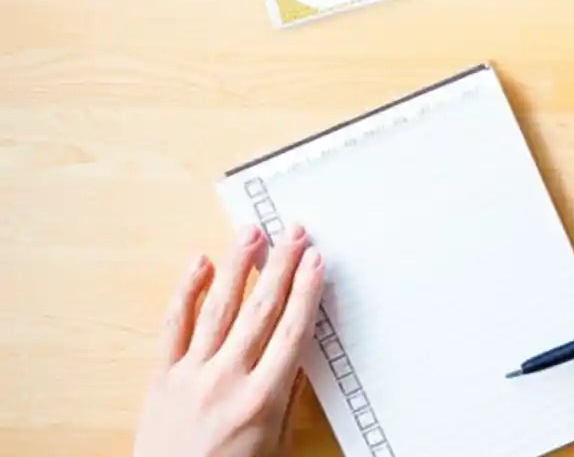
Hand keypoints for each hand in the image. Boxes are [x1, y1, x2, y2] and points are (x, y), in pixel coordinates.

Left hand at [134, 224, 323, 456]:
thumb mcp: (274, 443)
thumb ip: (287, 397)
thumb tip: (298, 352)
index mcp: (261, 398)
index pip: (291, 332)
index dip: (306, 292)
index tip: (316, 261)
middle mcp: (227, 379)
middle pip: (261, 310)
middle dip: (281, 267)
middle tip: (294, 233)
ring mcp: (191, 374)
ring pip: (219, 308)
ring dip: (238, 266)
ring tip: (251, 233)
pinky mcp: (162, 376)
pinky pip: (175, 324)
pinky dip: (187, 291)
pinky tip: (199, 263)